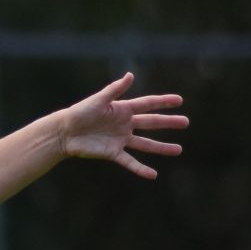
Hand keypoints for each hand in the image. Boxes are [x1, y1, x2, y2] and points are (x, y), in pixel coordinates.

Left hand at [59, 73, 186, 179]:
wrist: (65, 132)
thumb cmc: (80, 112)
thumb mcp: (98, 100)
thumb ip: (115, 89)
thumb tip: (131, 75)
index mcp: (123, 109)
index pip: (148, 104)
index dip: (163, 102)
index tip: (179, 100)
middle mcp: (125, 124)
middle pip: (151, 123)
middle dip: (169, 123)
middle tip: (186, 122)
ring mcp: (120, 139)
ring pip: (146, 144)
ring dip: (162, 147)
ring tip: (178, 150)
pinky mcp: (113, 153)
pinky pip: (130, 161)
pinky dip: (141, 169)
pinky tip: (153, 174)